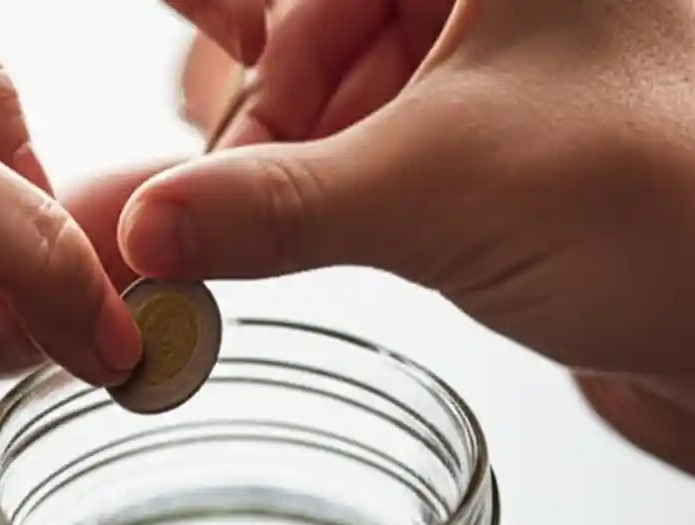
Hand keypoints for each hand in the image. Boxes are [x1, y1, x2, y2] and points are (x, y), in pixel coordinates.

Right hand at [117, 0, 694, 471]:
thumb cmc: (665, 212)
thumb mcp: (435, 193)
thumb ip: (272, 206)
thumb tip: (147, 227)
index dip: (255, 49)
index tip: (198, 117)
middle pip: (322, 25)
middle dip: (269, 118)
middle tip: (224, 201)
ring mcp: (497, 60)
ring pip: (344, 84)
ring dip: (291, 161)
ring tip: (266, 231)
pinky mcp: (493, 134)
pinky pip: (377, 138)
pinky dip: (330, 186)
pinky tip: (314, 235)